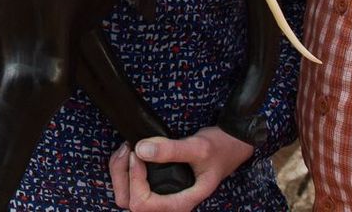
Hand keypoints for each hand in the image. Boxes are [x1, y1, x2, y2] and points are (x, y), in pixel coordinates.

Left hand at [109, 127, 254, 210]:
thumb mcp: (198, 146)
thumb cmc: (219, 149)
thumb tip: (141, 150)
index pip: (142, 204)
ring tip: (129, 148)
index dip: (135, 179)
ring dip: (121, 171)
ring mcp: (163, 196)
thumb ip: (171, 149)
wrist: (230, 146)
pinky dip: (126, 169)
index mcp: (181, 202)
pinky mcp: (158, 186)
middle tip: (128, 148)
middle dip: (121, 175)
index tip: (139, 154)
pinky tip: (132, 152)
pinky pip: (132, 186)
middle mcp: (170, 204)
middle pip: (129, 203)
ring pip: (127, 196)